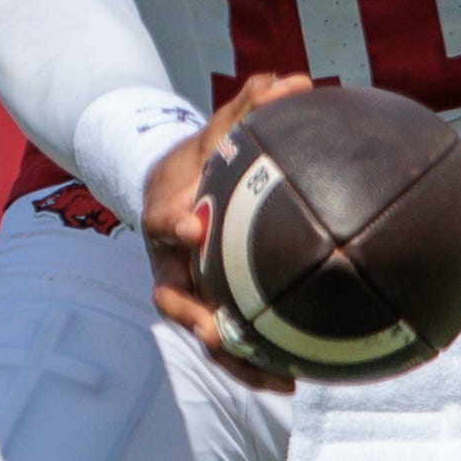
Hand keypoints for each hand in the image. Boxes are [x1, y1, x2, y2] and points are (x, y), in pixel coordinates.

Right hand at [141, 72, 311, 395]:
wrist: (173, 187)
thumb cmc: (203, 156)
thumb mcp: (219, 128)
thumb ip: (252, 105)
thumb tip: (297, 81)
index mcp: (166, 211)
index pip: (163, 218)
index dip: (175, 223)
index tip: (193, 227)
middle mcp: (169, 259)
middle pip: (175, 297)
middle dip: (199, 318)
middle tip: (223, 334)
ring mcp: (185, 289)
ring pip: (202, 330)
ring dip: (235, 358)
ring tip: (279, 378)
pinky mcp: (206, 308)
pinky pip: (228, 341)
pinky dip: (254, 362)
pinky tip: (294, 378)